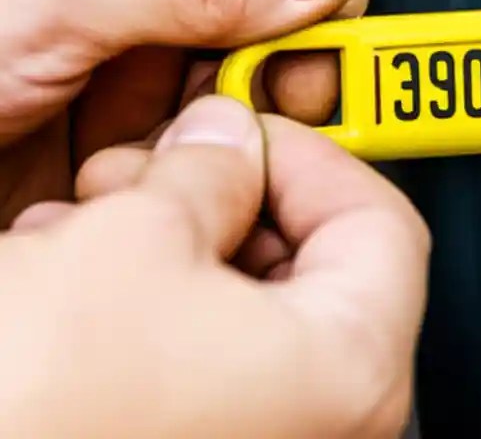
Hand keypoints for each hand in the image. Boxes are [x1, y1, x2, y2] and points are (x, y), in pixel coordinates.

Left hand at [0, 0, 369, 225]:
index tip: (329, 27)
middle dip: (290, 50)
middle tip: (292, 99)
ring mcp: (131, 38)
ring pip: (251, 69)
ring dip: (244, 114)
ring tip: (215, 143)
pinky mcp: (122, 114)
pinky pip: (206, 130)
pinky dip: (205, 158)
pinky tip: (170, 167)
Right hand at [0, 96, 428, 436]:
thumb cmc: (39, 413)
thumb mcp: (131, 237)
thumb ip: (205, 171)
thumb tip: (223, 143)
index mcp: (353, 369)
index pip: (380, 224)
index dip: (308, 159)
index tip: (246, 133)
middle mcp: (328, 426)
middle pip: (310, 269)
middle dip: (225, 204)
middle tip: (159, 171)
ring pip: (244, 313)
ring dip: (170, 251)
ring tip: (89, 229)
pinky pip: (201, 367)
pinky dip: (149, 314)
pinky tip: (73, 289)